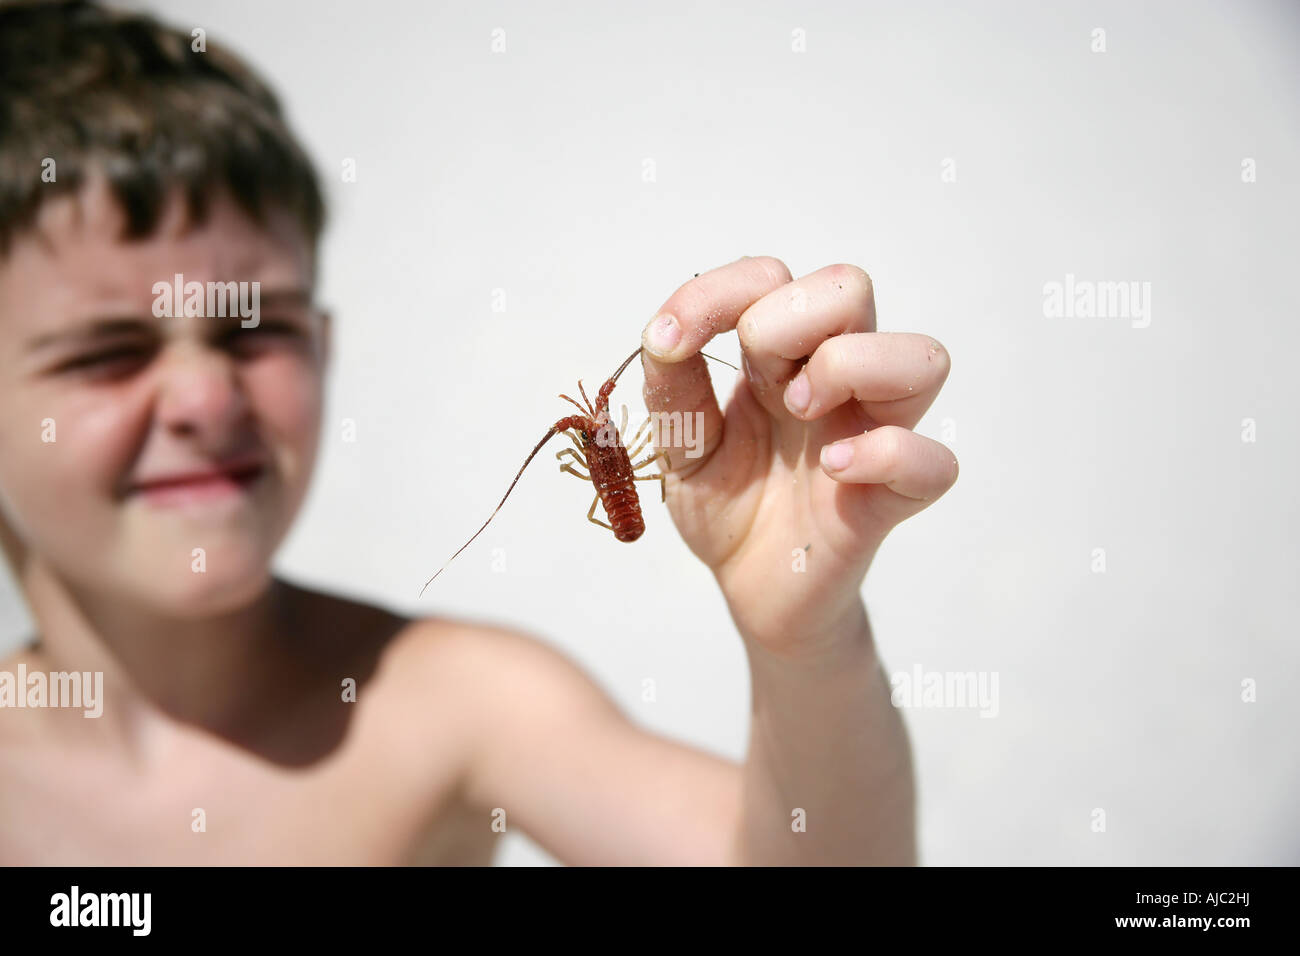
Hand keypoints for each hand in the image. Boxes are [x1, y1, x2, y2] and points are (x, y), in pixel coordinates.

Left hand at [639, 256, 957, 655]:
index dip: (721, 293)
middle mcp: (839, 382)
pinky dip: (885, 455)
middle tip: (761, 384)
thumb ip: (672, 386)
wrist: (749, 589)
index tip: (670, 341)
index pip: (775, 277)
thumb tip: (663, 332)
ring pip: (922, 357)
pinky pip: (933, 462)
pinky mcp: (893, 499)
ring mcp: (874, 434)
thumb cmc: (728, 504)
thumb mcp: (679, 444)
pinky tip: (834, 469)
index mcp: (783, 358)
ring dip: (849, 369)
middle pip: (852, 287)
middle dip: (789, 319)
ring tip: (801, 414)